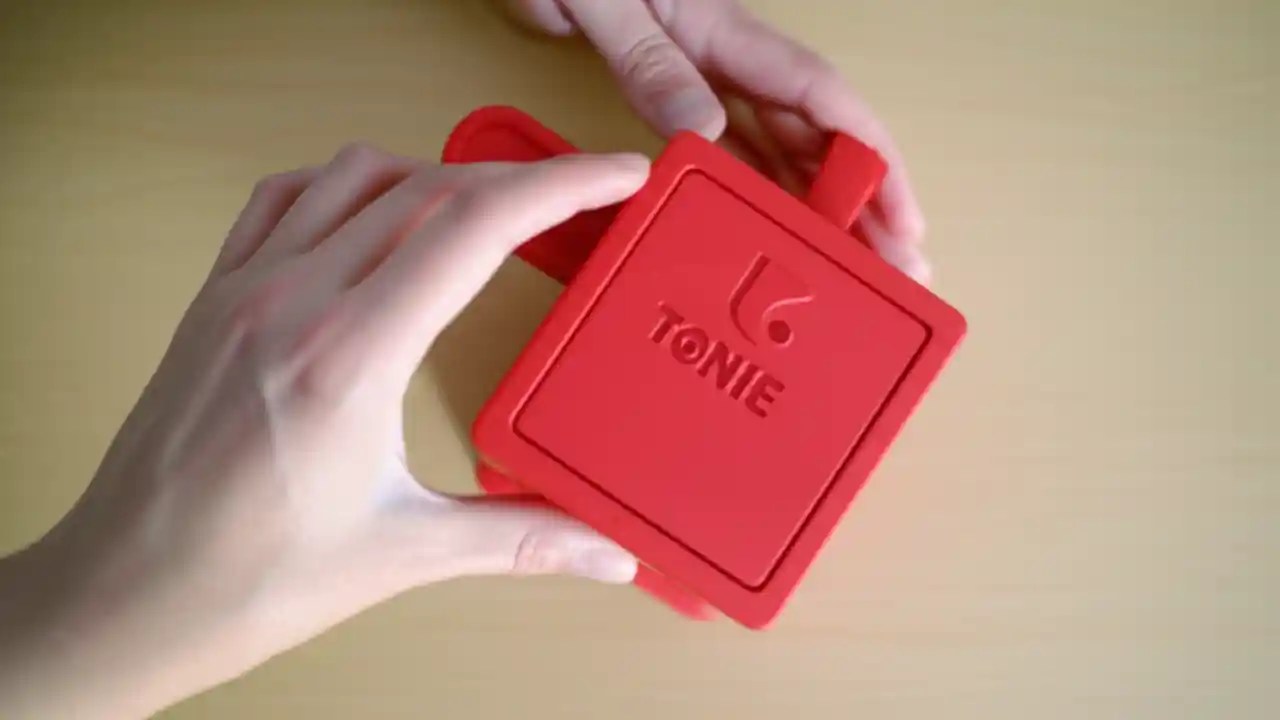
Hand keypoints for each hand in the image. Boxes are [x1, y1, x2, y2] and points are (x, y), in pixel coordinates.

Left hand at [0, 146, 646, 718]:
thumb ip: (518, 539)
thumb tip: (610, 553)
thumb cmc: (248, 579)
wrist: (122, 594)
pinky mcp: (214, 296)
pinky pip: (283, 196)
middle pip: (429, 188)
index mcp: (349, 357)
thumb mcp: (400, 554)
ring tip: (489, 209)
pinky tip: (375, 212)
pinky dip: (346, 183)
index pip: (473, 228)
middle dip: (518, 180)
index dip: (559, 186)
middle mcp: (294, 300)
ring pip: (355, 174)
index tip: (616, 174)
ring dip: (436, 173)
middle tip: (579, 194)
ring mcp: (246, 289)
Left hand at [505, 0, 930, 283]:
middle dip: (861, 200)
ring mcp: (702, 75)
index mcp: (727, 30)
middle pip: (815, 135)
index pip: (823, 98)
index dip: (870, 158)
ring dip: (815, 206)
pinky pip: (728, 150)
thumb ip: (652, 62)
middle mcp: (728, 57)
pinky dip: (754, 191)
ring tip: (848, 266)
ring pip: (779, 149)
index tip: (901, 217)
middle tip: (894, 267)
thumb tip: (706, 129)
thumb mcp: (610, 3)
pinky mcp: (670, 91)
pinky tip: (773, 232)